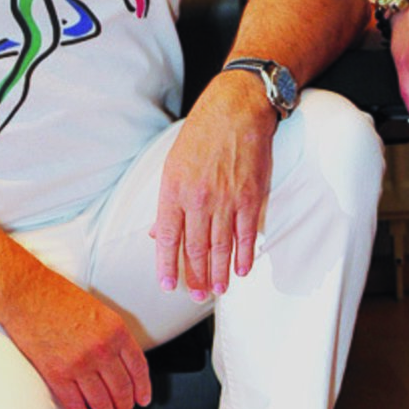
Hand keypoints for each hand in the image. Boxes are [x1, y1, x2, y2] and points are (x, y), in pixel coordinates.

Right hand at [0, 264, 151, 408]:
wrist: (25, 294)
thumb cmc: (58, 298)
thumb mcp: (99, 312)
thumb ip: (113, 337)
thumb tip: (122, 364)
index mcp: (116, 331)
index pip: (139, 369)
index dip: (143, 389)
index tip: (143, 399)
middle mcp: (102, 349)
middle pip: (122, 389)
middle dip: (125, 406)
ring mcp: (80, 364)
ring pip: (102, 401)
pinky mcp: (56, 374)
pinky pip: (75, 404)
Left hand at [151, 76, 275, 297]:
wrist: (236, 111)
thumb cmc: (202, 134)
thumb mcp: (173, 165)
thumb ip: (167, 203)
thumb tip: (158, 233)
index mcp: (174, 190)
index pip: (168, 238)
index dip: (168, 266)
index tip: (169, 286)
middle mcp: (198, 199)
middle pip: (195, 248)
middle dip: (195, 277)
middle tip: (196, 296)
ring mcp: (226, 200)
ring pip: (221, 247)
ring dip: (219, 273)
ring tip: (218, 291)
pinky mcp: (250, 198)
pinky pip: (246, 235)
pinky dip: (244, 256)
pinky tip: (242, 270)